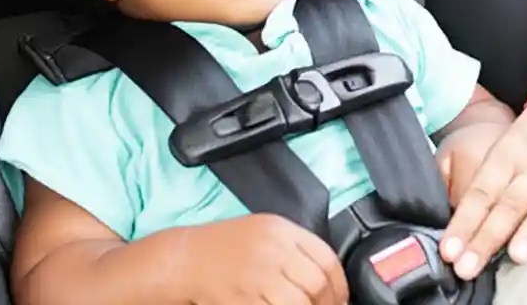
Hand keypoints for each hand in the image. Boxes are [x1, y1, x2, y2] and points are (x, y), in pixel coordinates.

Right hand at [178, 214, 348, 304]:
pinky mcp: (244, 299)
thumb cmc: (225, 246)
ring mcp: (258, 276)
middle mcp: (272, 250)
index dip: (340, 284)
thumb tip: (327, 279)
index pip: (326, 257)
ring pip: (299, 303)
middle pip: (316, 283)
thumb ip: (294, 248)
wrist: (186, 259)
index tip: (340, 298)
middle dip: (326, 303)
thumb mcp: (263, 232)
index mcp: (280, 229)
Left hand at [438, 89, 526, 279]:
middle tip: (467, 266)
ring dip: (526, 235)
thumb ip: (492, 177)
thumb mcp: (509, 141)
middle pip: (504, 208)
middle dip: (484, 240)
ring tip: (513, 257)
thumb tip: (468, 212)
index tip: (449, 248)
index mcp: (506, 155)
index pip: (479, 194)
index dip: (463, 223)